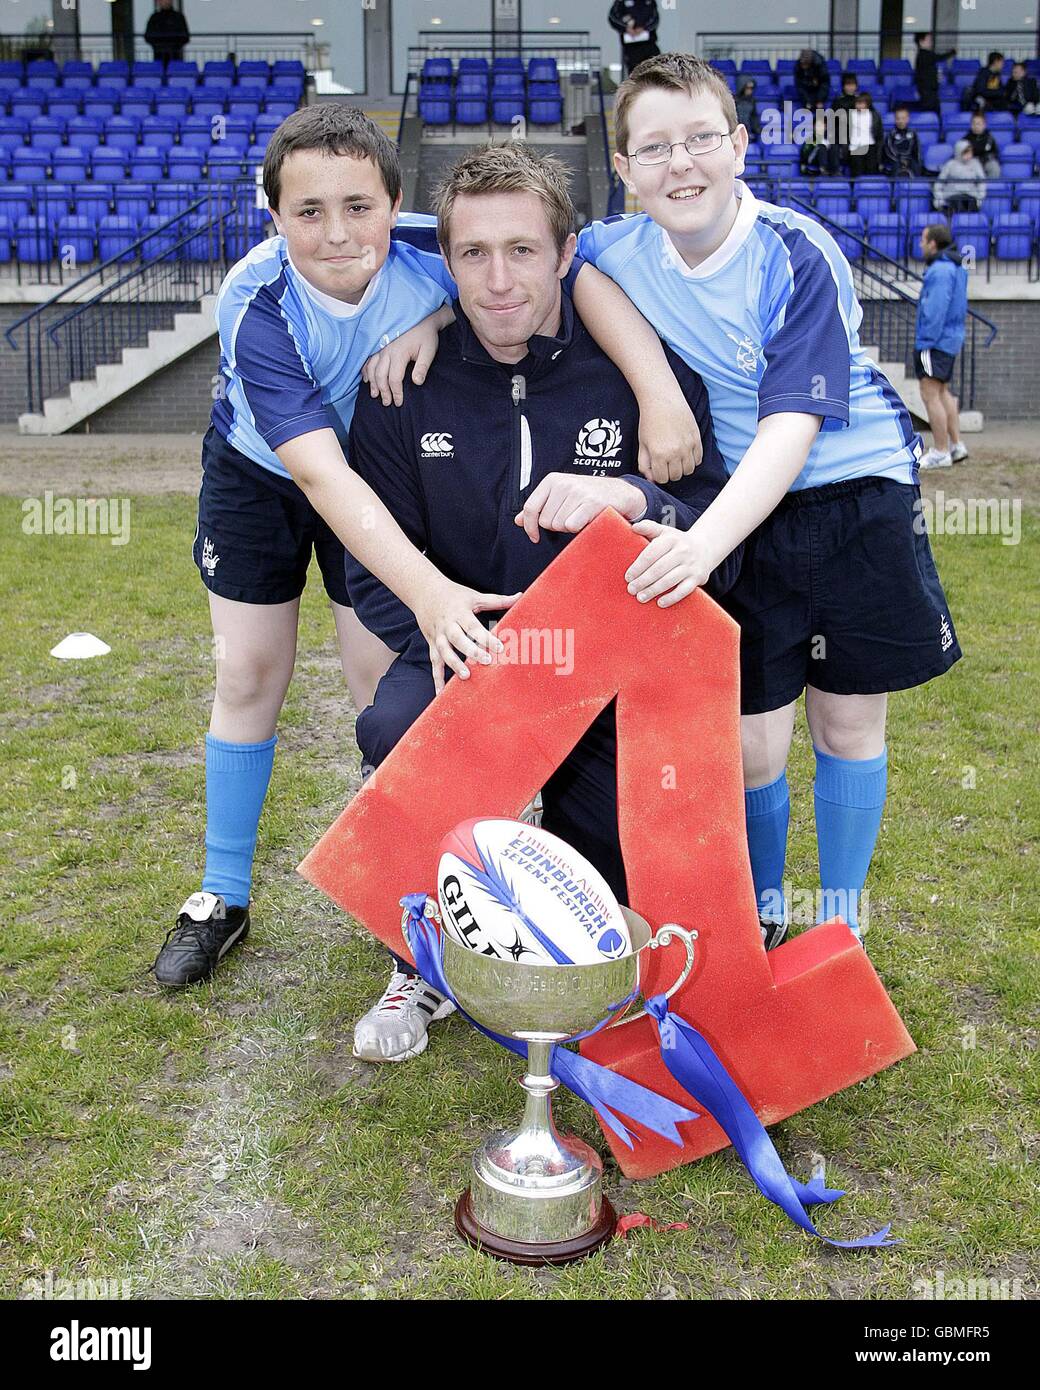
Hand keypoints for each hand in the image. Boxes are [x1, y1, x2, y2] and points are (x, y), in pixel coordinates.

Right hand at [361, 305, 451, 405]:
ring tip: (374, 395)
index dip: (396, 393)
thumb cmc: (426, 336)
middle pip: (380, 375)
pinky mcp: (380, 345)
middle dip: (383, 391)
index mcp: (399, 353)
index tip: (399, 403)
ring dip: (372, 383)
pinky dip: (365, 371)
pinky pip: (368, 360)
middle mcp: (387, 351)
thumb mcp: (429, 351)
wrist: (422, 319)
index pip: (394, 379)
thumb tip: (417, 383)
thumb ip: (423, 367)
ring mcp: (381, 348)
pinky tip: (366, 379)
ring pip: (371, 368)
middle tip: (387, 403)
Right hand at [414, 579, 520, 694]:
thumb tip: (520, 597)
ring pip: (444, 651)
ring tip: (466, 677)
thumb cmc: (454, 594)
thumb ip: (497, 600)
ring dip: (454, 664)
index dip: (485, 637)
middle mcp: (448, 625)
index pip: (473, 626)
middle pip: (458, 639)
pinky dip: (436, 678)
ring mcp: (438, 636)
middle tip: (485, 662)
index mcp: (460, 613)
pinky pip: (434, 663)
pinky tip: (440, 692)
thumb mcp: (474, 596)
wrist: (424, 591)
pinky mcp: (432, 644)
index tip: (499, 647)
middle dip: (470, 651)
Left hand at [514, 472, 645, 542]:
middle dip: (556, 525)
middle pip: (545, 521)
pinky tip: (587, 521)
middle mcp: (563, 483)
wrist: (621, 493)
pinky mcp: (591, 502)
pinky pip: (572, 526)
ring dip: (569, 527)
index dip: (529, 526)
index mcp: (552, 480)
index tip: (534, 537)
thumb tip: (518, 521)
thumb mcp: (561, 497)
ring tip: (580, 517)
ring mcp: (577, 492)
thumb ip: (539, 507)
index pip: (530, 507)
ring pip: (559, 525)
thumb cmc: (589, 497)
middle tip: (571, 518)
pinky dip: (579, 529)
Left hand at [624, 519, 713, 606]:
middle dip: (643, 581)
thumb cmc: (677, 542)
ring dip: (653, 590)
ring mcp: (691, 565)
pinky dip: (672, 598)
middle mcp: (682, 551)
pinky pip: (684, 590)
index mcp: (671, 539)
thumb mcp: (664, 532)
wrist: (705, 548)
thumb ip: (649, 527)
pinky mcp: (698, 578)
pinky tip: (660, 603)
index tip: (628, 577)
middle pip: (659, 568)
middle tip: (631, 590)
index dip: (638, 567)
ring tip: (641, 597)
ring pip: (669, 580)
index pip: (651, 554)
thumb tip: (634, 527)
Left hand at [637, 391, 702, 483]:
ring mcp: (687, 446)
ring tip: (676, 457)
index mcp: (659, 455)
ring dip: (682, 467)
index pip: (662, 479)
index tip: (657, 467)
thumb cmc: (649, 422)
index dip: (659, 474)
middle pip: (676, 476)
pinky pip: (698, 459)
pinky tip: (685, 452)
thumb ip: (644, 465)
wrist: (663, 401)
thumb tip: (652, 480)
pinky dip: (692, 459)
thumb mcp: (642, 445)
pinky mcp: (697, 439)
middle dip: (670, 472)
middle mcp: (675, 452)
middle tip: (667, 462)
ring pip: (689, 470)